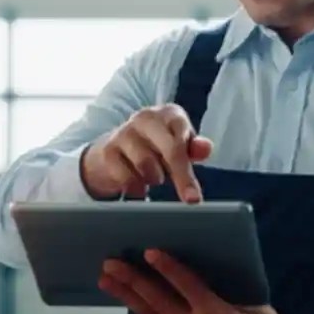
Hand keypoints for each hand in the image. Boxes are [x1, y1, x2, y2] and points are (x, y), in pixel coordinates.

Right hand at [81, 104, 212, 202]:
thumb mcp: (178, 146)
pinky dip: (134, 187)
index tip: (195, 197)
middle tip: (190, 200)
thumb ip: (194, 148)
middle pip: (170, 149)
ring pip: (146, 164)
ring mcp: (125, 132)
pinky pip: (126, 177)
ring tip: (153, 177)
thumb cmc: (153, 148)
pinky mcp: (107, 149)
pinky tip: (137, 185)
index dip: (190, 168)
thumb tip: (206, 148)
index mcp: (168, 114)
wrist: (112, 152)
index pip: (184, 138)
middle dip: (181, 177)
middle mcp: (146, 117)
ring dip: (153, 178)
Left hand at [100, 250, 313, 313]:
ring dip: (128, 297)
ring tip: (107, 280)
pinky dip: (147, 313)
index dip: (167, 268)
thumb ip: (228, 292)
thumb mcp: (255, 310)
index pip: (186, 287)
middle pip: (157, 303)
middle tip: (110, 263)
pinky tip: (134, 300)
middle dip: (131, 281)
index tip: (149, 251)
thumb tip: (205, 268)